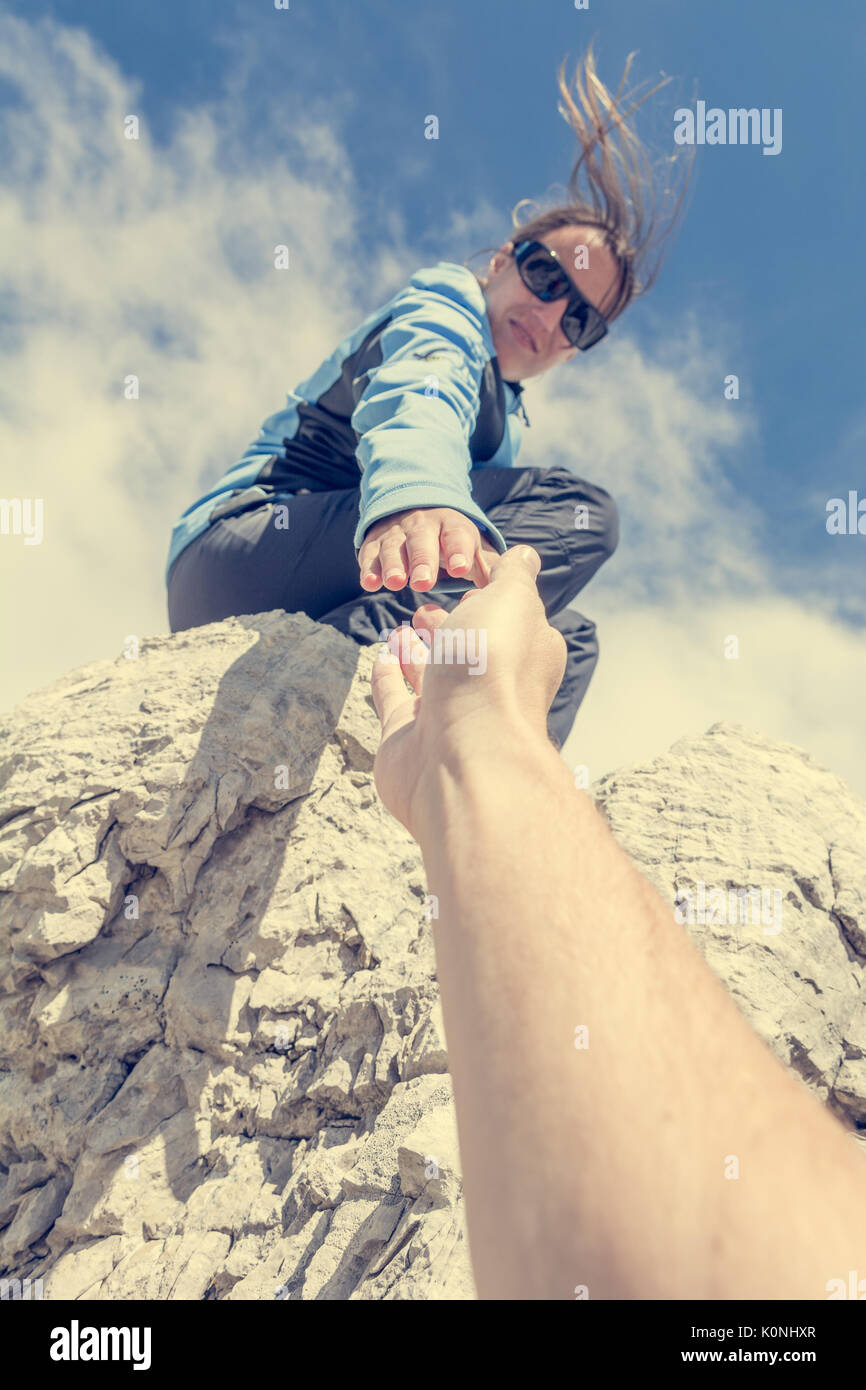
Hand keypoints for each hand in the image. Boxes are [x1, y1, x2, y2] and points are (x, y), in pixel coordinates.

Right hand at [358, 506, 499, 592]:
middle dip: (423, 561)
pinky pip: (369, 556)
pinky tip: (369, 584)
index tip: (461, 568)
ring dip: (394, 565)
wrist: (413, 510)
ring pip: (394, 548)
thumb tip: (521, 568)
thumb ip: (491, 564)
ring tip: (396, 583)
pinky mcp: (373, 545)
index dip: (459, 551)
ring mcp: (396, 534)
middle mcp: (423, 526)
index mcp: (453, 526)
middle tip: (424, 583)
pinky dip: (369, 569)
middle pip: (423, 541)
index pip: (458, 536)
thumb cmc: (451, 540)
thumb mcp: (472, 547)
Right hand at [369, 545, 566, 836]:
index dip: (492, 600)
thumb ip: (514, 575)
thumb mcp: (512, 600)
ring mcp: (449, 716)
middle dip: (449, 627)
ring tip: (402, 627)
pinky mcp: (408, 737)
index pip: (512, 623)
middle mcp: (491, 689)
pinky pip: (396, 701)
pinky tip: (382, 657)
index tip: (467, 582)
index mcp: (525, 656)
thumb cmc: (491, 668)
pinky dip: (389, 678)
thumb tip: (524, 556)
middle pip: (469, 652)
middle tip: (425, 607)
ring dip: (418, 652)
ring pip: (432, 677)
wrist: (461, 752)